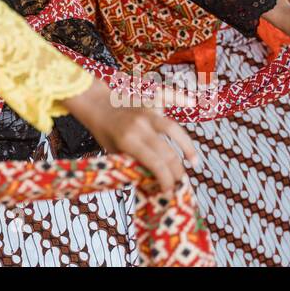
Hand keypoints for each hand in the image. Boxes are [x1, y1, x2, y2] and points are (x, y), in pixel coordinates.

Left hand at [63, 80, 198, 193]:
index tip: (170, 192)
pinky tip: (191, 103)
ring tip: (193, 161)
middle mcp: (140, 126)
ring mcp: (146, 113)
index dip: (166, 181)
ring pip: (173, 129)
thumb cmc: (104, 133)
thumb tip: (153, 185)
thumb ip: (133, 166)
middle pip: (167, 151)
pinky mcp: (149, 103)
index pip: (155, 164)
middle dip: (176, 170)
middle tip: (181, 182)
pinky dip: (179, 98)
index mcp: (128, 141)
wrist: (96, 105)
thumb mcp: (114, 154)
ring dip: (186, 146)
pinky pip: (167, 98)